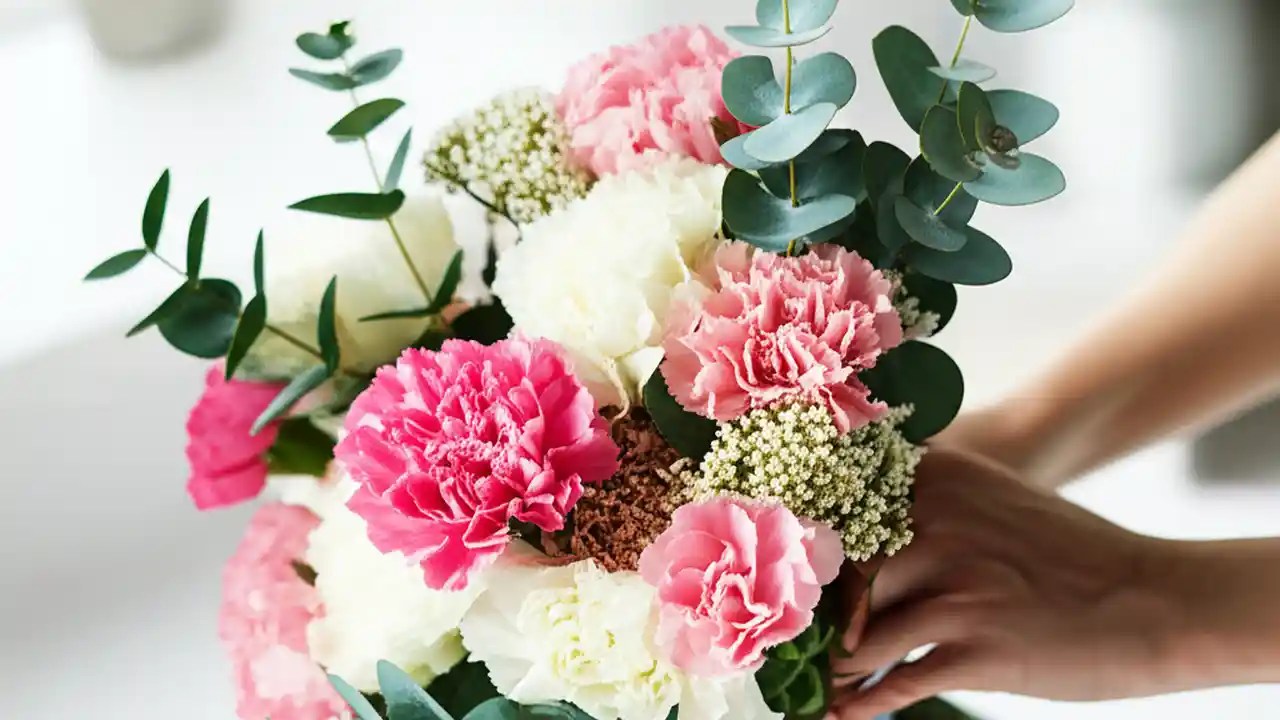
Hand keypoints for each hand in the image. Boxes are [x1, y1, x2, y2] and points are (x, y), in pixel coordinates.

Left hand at [828, 450, 1279, 718]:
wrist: (1155, 600)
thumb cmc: (1068, 552)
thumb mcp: (990, 499)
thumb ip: (923, 505)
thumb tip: (852, 538)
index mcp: (934, 478)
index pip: (835, 509)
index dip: (798, 549)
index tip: (773, 581)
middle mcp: (935, 524)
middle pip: (836, 576)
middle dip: (806, 617)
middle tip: (784, 644)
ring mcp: (954, 587)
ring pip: (855, 635)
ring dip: (829, 669)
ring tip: (810, 685)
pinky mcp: (974, 647)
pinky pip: (894, 681)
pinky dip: (863, 703)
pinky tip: (846, 714)